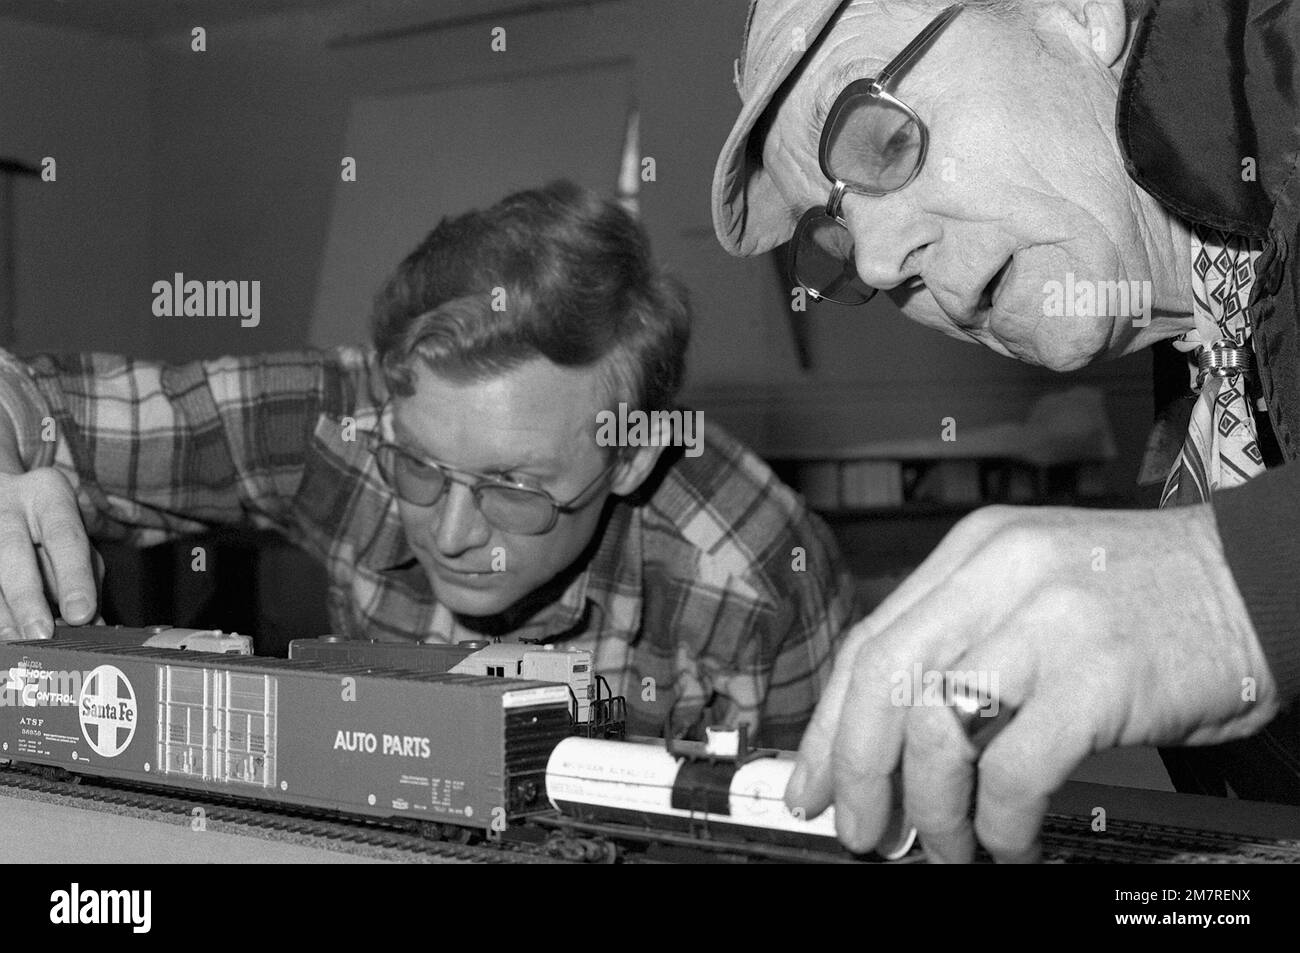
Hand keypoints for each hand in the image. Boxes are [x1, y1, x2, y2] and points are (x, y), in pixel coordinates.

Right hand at [0, 468, 97, 638]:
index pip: (64, 536)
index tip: (81, 614)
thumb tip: (91, 622)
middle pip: (13, 553)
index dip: (73, 577)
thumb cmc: (47, 521)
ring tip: (18, 640)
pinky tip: (4, 631)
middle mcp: (7, 505)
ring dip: (3, 613)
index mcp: (47, 495)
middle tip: (42, 634)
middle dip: (27, 599)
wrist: (3, 495)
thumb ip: (86, 575)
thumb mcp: (73, 533)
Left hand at [787, 503, 1278, 862]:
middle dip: (857, 770)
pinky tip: (1007, 840)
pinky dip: (998, 821)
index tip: (813, 783)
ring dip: (930, 806)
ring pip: (936, 725)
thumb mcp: (1032, 590)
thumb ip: (962, 640)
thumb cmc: (1141, 600)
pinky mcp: (1100, 676)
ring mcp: (1049, 621)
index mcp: (972, 553)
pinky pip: (1014, 767)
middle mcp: (999, 575)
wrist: (1254, 583)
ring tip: (945, 844)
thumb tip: (889, 735)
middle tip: (861, 829)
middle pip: (884, 679)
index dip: (831, 726)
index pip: (870, 643)